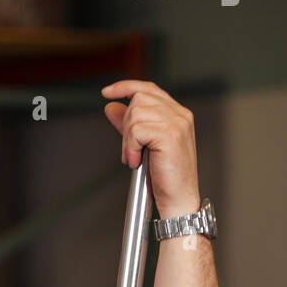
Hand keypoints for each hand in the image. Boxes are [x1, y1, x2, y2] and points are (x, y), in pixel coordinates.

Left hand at [101, 80, 199, 216]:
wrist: (179, 200)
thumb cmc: (165, 177)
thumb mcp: (144, 145)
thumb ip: (129, 125)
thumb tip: (111, 107)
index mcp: (177, 114)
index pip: (148, 88)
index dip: (126, 86)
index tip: (106, 93)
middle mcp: (180, 114)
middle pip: (139, 99)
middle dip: (125, 125)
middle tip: (130, 150)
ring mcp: (177, 123)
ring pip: (136, 113)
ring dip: (127, 139)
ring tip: (134, 158)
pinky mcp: (170, 135)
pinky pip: (137, 130)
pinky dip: (130, 148)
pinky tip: (137, 162)